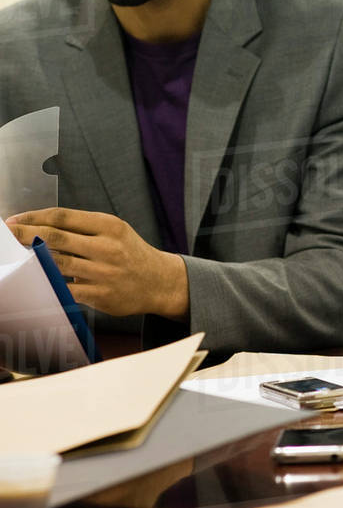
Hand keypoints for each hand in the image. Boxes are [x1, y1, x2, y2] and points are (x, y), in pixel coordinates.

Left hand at [5, 208, 188, 320]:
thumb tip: (40, 227)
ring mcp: (104, 272)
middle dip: (24, 234)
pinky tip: (35, 279)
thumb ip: (83, 228)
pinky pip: (65, 289)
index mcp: (110, 226)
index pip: (63, 217)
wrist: (159, 281)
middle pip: (56, 238)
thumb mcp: (115, 231)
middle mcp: (107, 247)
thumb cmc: (130, 253)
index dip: (34, 217)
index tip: (14, 220)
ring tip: (16, 256)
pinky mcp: (100, 295)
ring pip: (57, 263)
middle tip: (6, 233)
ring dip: (32, 259)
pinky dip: (47, 283)